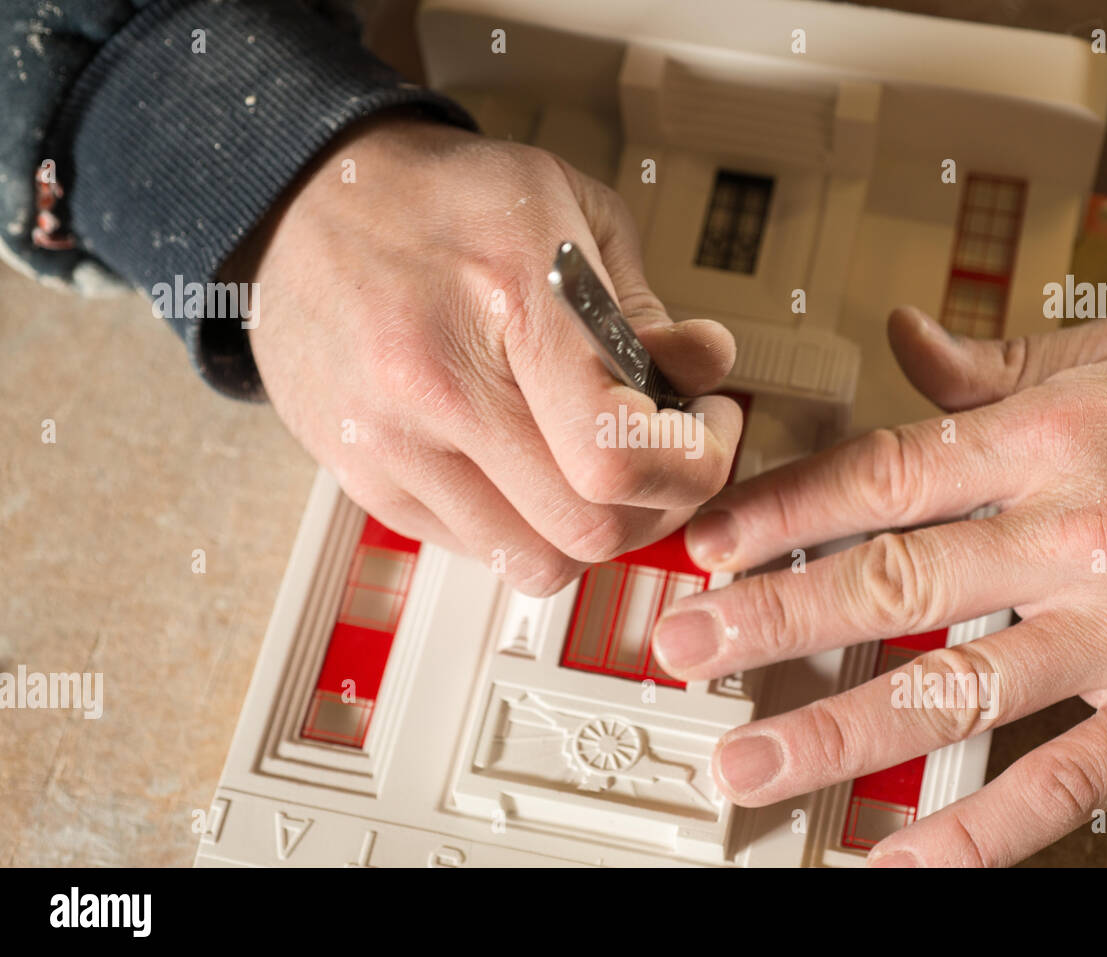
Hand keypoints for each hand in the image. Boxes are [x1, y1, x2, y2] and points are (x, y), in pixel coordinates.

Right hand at [236, 117, 741, 594]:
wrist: (308, 203)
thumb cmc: (444, 201)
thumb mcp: (570, 209)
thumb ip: (645, 302)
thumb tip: (701, 371)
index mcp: (506, 300)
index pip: (616, 453)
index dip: (692, 465)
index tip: (708, 432)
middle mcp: (437, 383)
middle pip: (587, 529)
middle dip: (658, 505)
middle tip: (670, 459)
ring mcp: (391, 443)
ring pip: (535, 563)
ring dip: (591, 532)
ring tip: (600, 474)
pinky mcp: (364, 480)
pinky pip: (477, 551)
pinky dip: (526, 528)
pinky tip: (532, 469)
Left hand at [652, 306, 1106, 865]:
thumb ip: (994, 361)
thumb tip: (902, 336)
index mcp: (1044, 442)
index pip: (878, 478)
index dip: (780, 514)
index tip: (708, 547)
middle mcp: (1071, 535)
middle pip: (889, 583)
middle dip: (772, 621)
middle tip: (684, 651)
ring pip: (954, 690)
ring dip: (840, 735)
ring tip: (753, 762)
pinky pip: (1065, 783)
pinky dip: (979, 831)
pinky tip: (901, 862)